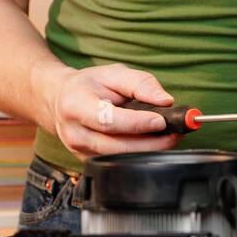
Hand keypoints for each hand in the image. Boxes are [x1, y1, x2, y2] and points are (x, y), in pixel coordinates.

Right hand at [44, 63, 180, 159]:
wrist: (59, 100)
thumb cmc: (89, 85)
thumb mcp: (113, 73)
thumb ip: (141, 83)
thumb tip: (166, 100)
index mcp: (76, 106)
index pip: (109, 121)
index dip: (137, 123)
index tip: (162, 121)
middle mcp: (74, 134)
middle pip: (117, 147)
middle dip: (151, 142)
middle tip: (176, 133)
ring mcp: (79, 152)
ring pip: (120, 159)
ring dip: (149, 150)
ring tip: (171, 137)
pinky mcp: (88, 162)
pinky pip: (118, 162)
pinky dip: (139, 154)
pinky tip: (154, 143)